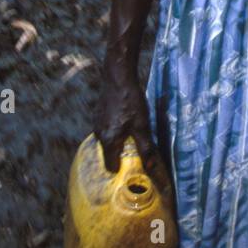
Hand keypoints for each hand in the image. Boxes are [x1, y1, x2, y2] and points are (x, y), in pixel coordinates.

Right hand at [91, 60, 157, 175]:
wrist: (118, 76)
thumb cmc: (130, 101)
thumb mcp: (142, 125)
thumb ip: (145, 148)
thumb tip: (151, 168)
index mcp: (108, 140)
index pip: (110, 167)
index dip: (121, 171)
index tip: (133, 169)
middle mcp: (98, 134)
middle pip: (108, 155)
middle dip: (120, 158)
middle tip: (136, 155)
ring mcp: (97, 124)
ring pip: (107, 142)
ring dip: (118, 144)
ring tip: (132, 139)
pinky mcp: (98, 115)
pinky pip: (106, 131)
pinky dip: (114, 133)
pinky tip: (125, 124)